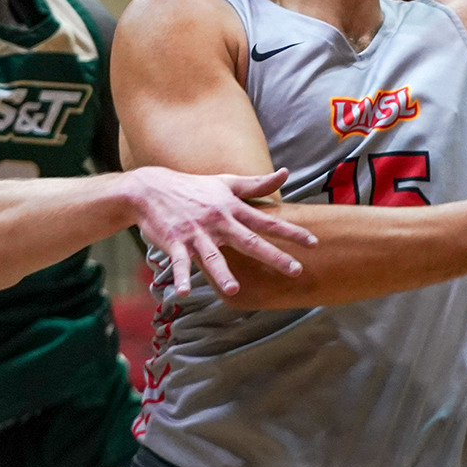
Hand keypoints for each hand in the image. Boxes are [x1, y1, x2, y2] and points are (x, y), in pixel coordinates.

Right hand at [126, 167, 316, 296]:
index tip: (314, 243)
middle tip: (295, 270)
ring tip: (234, 289)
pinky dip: (180, 277)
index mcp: (232, 208)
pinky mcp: (175, 242)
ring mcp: (196, 233)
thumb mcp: (226, 183)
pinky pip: (179, 263)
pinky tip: (183, 293)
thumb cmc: (193, 187)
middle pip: (249, 241)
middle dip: (273, 256)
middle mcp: (218, 221)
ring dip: (222, 273)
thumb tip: (285, 173)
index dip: (291, 232)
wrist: (152, 188)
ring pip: (212, 256)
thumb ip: (256, 184)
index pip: (268, 222)